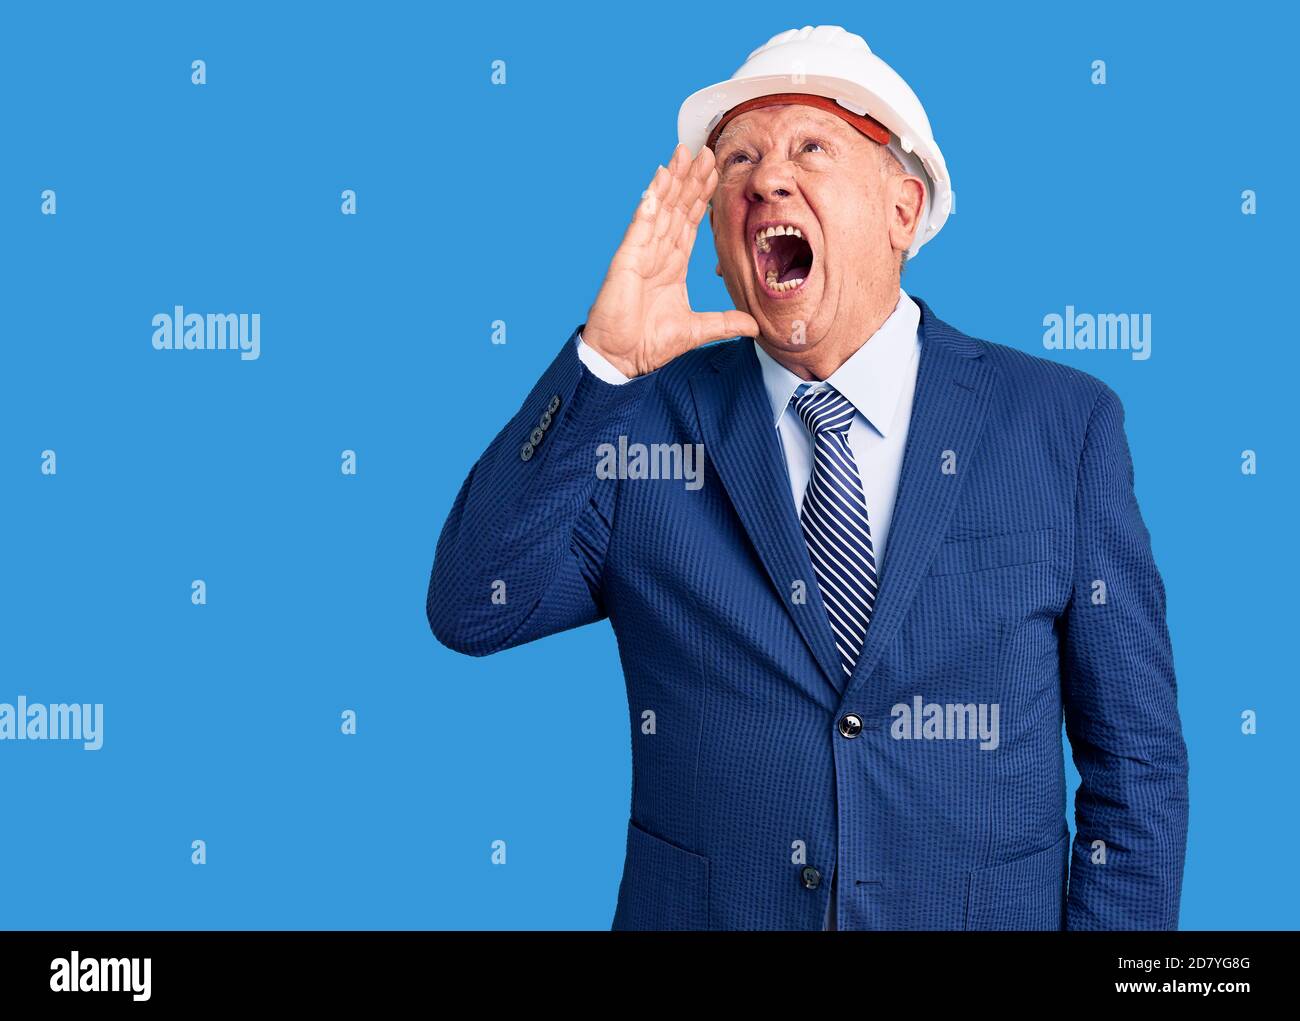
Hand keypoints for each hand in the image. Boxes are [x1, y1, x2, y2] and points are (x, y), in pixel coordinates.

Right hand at [583, 143, 757, 377]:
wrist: (621, 359)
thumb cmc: (648, 344)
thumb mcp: (696, 331)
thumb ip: (725, 323)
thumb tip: (754, 326)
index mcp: (672, 265)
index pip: (690, 222)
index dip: (702, 197)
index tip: (716, 172)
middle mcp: (657, 253)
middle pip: (676, 207)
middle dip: (691, 179)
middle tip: (706, 150)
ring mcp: (640, 253)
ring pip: (660, 209)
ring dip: (672, 180)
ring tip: (683, 153)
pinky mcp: (627, 260)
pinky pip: (640, 226)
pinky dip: (649, 204)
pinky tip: (658, 183)